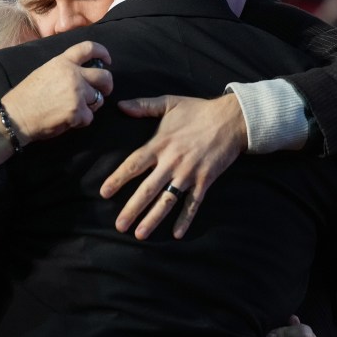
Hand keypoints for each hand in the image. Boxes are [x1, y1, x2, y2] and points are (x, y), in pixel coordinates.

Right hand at [1, 41, 112, 144]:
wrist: (17, 115)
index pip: (89, 48)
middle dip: (107, 85)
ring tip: (76, 109)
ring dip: (91, 106)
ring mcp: (77, 93)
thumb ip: (65, 69)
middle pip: (104, 76)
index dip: (102, 52)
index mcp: (63, 62)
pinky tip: (68, 120)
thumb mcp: (45, 71)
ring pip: (98, 99)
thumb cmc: (27, 96)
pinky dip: (81, 121)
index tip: (107, 60)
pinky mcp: (77, 111)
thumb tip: (83, 74)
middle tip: (104, 91)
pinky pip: (89, 117)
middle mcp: (73, 74)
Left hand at [99, 94, 245, 238]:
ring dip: (153, 219)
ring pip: (167, 201)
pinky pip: (193, 204)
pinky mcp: (204, 181)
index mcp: (160, 144)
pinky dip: (185, 219)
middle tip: (119, 226)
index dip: (118, 179)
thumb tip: (120, 106)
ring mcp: (188, 174)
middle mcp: (172, 162)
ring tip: (140, 234)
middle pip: (147, 190)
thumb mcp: (169, 103)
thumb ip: (143, 106)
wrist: (232, 119)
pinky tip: (176, 234)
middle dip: (132, 209)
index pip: (134, 164)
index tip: (104, 192)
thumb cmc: (198, 110)